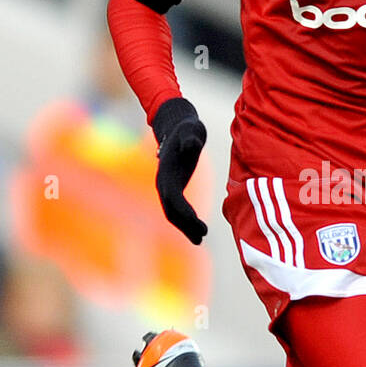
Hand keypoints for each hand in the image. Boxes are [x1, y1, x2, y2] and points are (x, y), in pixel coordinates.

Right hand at [151, 98, 207, 244]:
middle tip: (201, 236)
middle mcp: (163, 182)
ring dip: (184, 227)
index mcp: (167, 173)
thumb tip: (190, 145)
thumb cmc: (188, 129)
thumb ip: (191, 138)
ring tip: (200, 239)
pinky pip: (176, 209)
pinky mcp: (173, 188)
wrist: (178, 126)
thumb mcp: (192, 130)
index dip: (184, 212)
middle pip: (171, 210)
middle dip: (185, 225)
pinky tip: (197, 230)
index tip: (197, 222)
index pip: (173, 198)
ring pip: (172, 213)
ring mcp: (167, 186)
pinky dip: (185, 221)